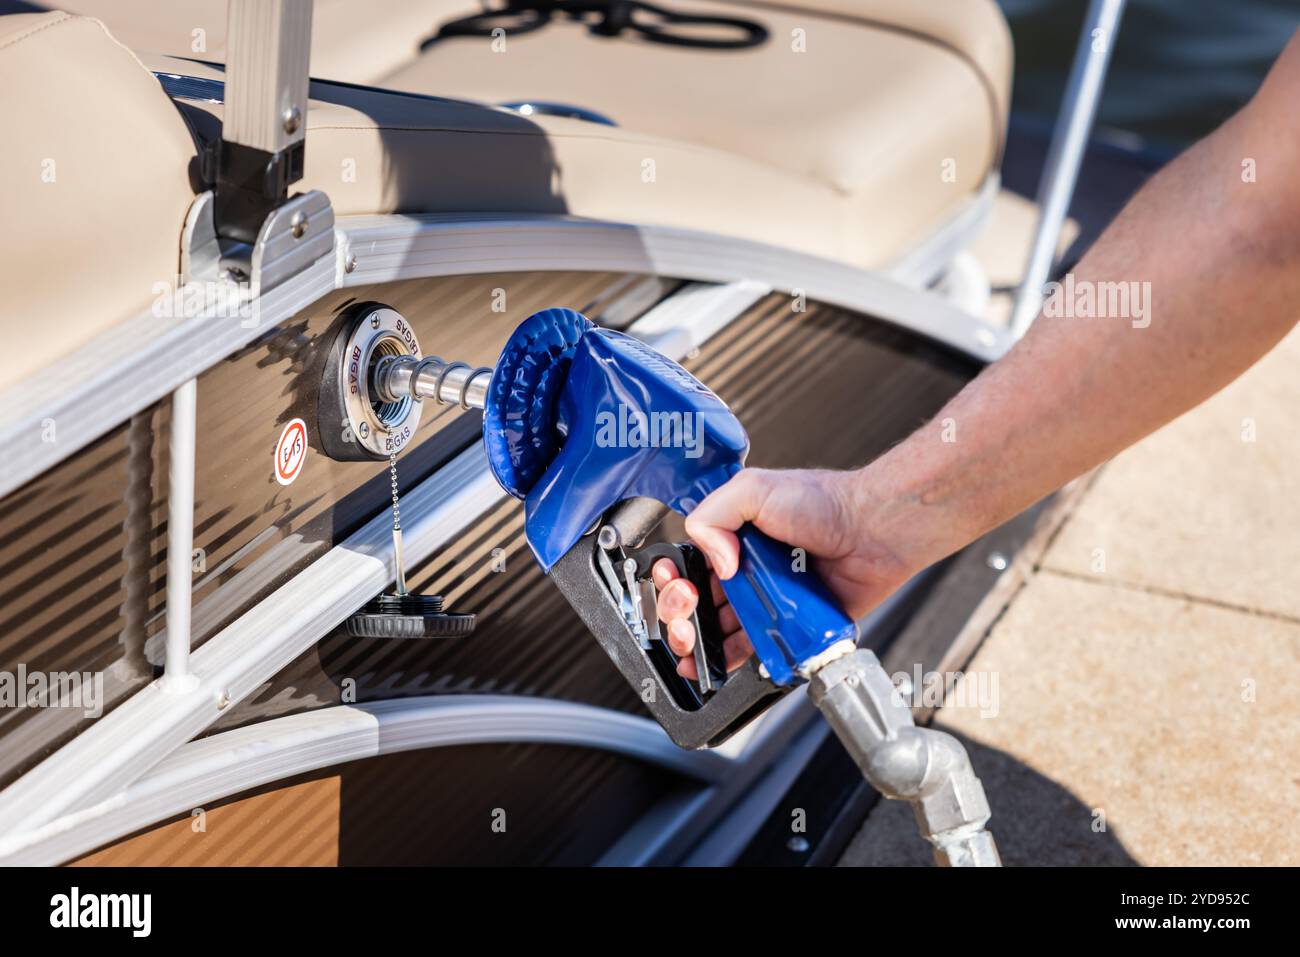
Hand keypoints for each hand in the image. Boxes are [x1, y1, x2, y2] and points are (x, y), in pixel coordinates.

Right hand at [653, 467, 915, 678]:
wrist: (874, 529)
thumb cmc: (827, 502)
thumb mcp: (753, 489)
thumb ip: (712, 516)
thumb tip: (713, 565)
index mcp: (732, 536)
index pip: (688, 564)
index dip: (673, 578)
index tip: (674, 584)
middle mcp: (746, 568)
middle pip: (697, 602)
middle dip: (680, 614)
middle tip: (685, 617)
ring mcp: (767, 598)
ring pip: (722, 629)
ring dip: (701, 642)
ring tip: (695, 647)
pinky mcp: (789, 625)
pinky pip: (757, 648)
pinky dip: (735, 659)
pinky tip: (719, 663)